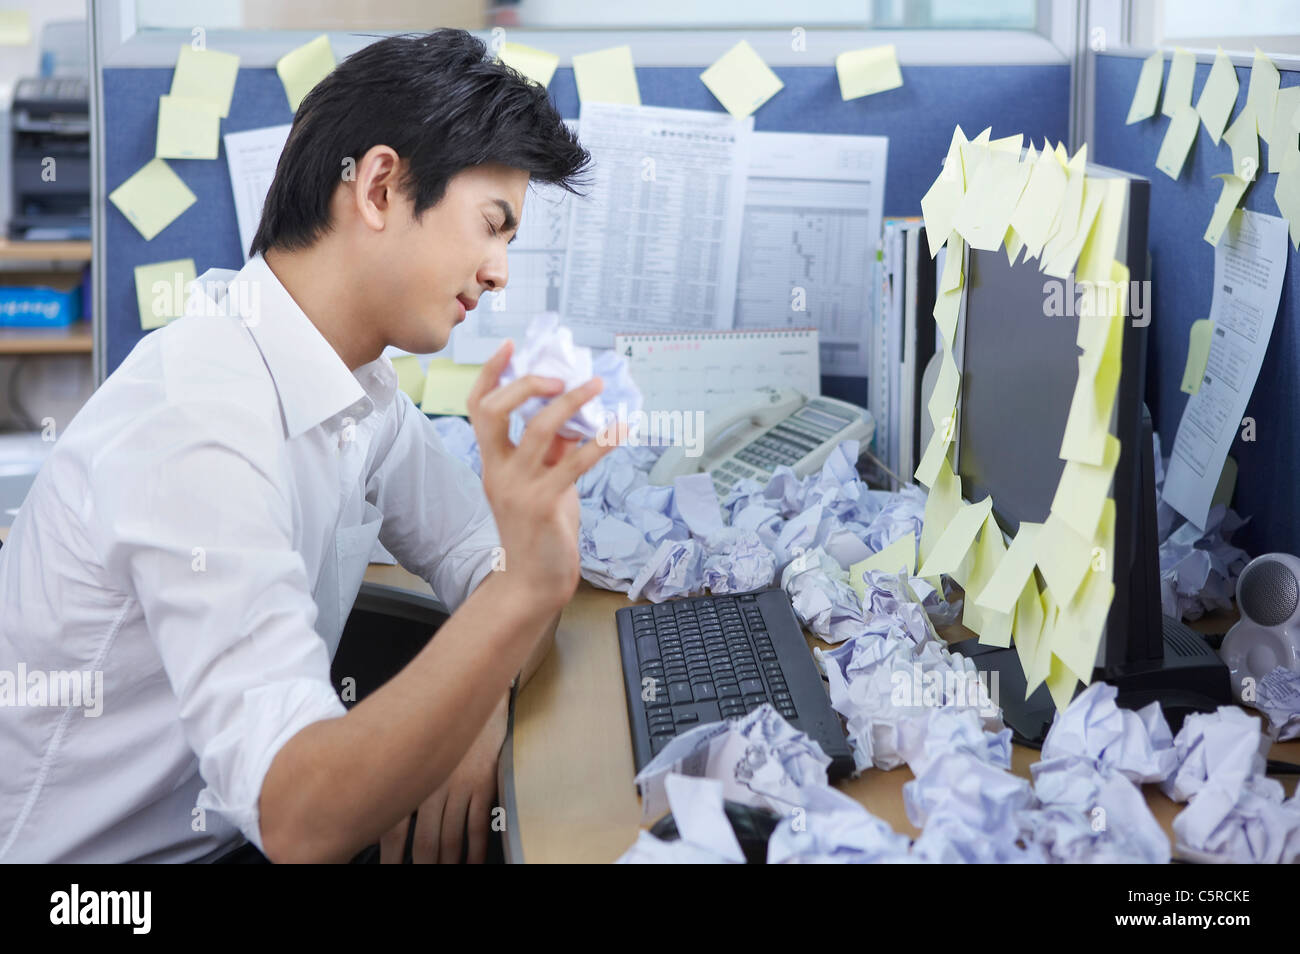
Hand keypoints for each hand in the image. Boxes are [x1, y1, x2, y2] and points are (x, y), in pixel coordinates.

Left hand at [378, 694, 507, 862]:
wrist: (477, 695)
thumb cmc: (438, 721)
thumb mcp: (409, 744)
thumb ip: (393, 773)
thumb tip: (371, 806)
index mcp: (407, 776)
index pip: (393, 829)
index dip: (391, 857)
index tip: (391, 868)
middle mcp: (430, 784)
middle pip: (424, 842)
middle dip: (422, 865)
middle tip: (423, 873)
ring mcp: (459, 785)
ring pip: (451, 839)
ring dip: (449, 862)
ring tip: (448, 871)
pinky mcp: (484, 783)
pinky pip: (478, 826)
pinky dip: (475, 850)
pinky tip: (472, 861)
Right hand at [465, 340, 624, 608]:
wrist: (534, 582)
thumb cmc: (540, 531)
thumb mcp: (544, 483)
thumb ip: (552, 451)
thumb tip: (574, 416)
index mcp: (492, 462)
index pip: (478, 408)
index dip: (491, 374)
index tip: (510, 346)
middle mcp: (498, 471)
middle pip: (495, 411)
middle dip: (525, 384)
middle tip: (560, 374)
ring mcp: (518, 488)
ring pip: (538, 430)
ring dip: (571, 403)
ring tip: (598, 387)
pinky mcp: (543, 505)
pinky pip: (573, 464)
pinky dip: (600, 442)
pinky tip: (621, 429)